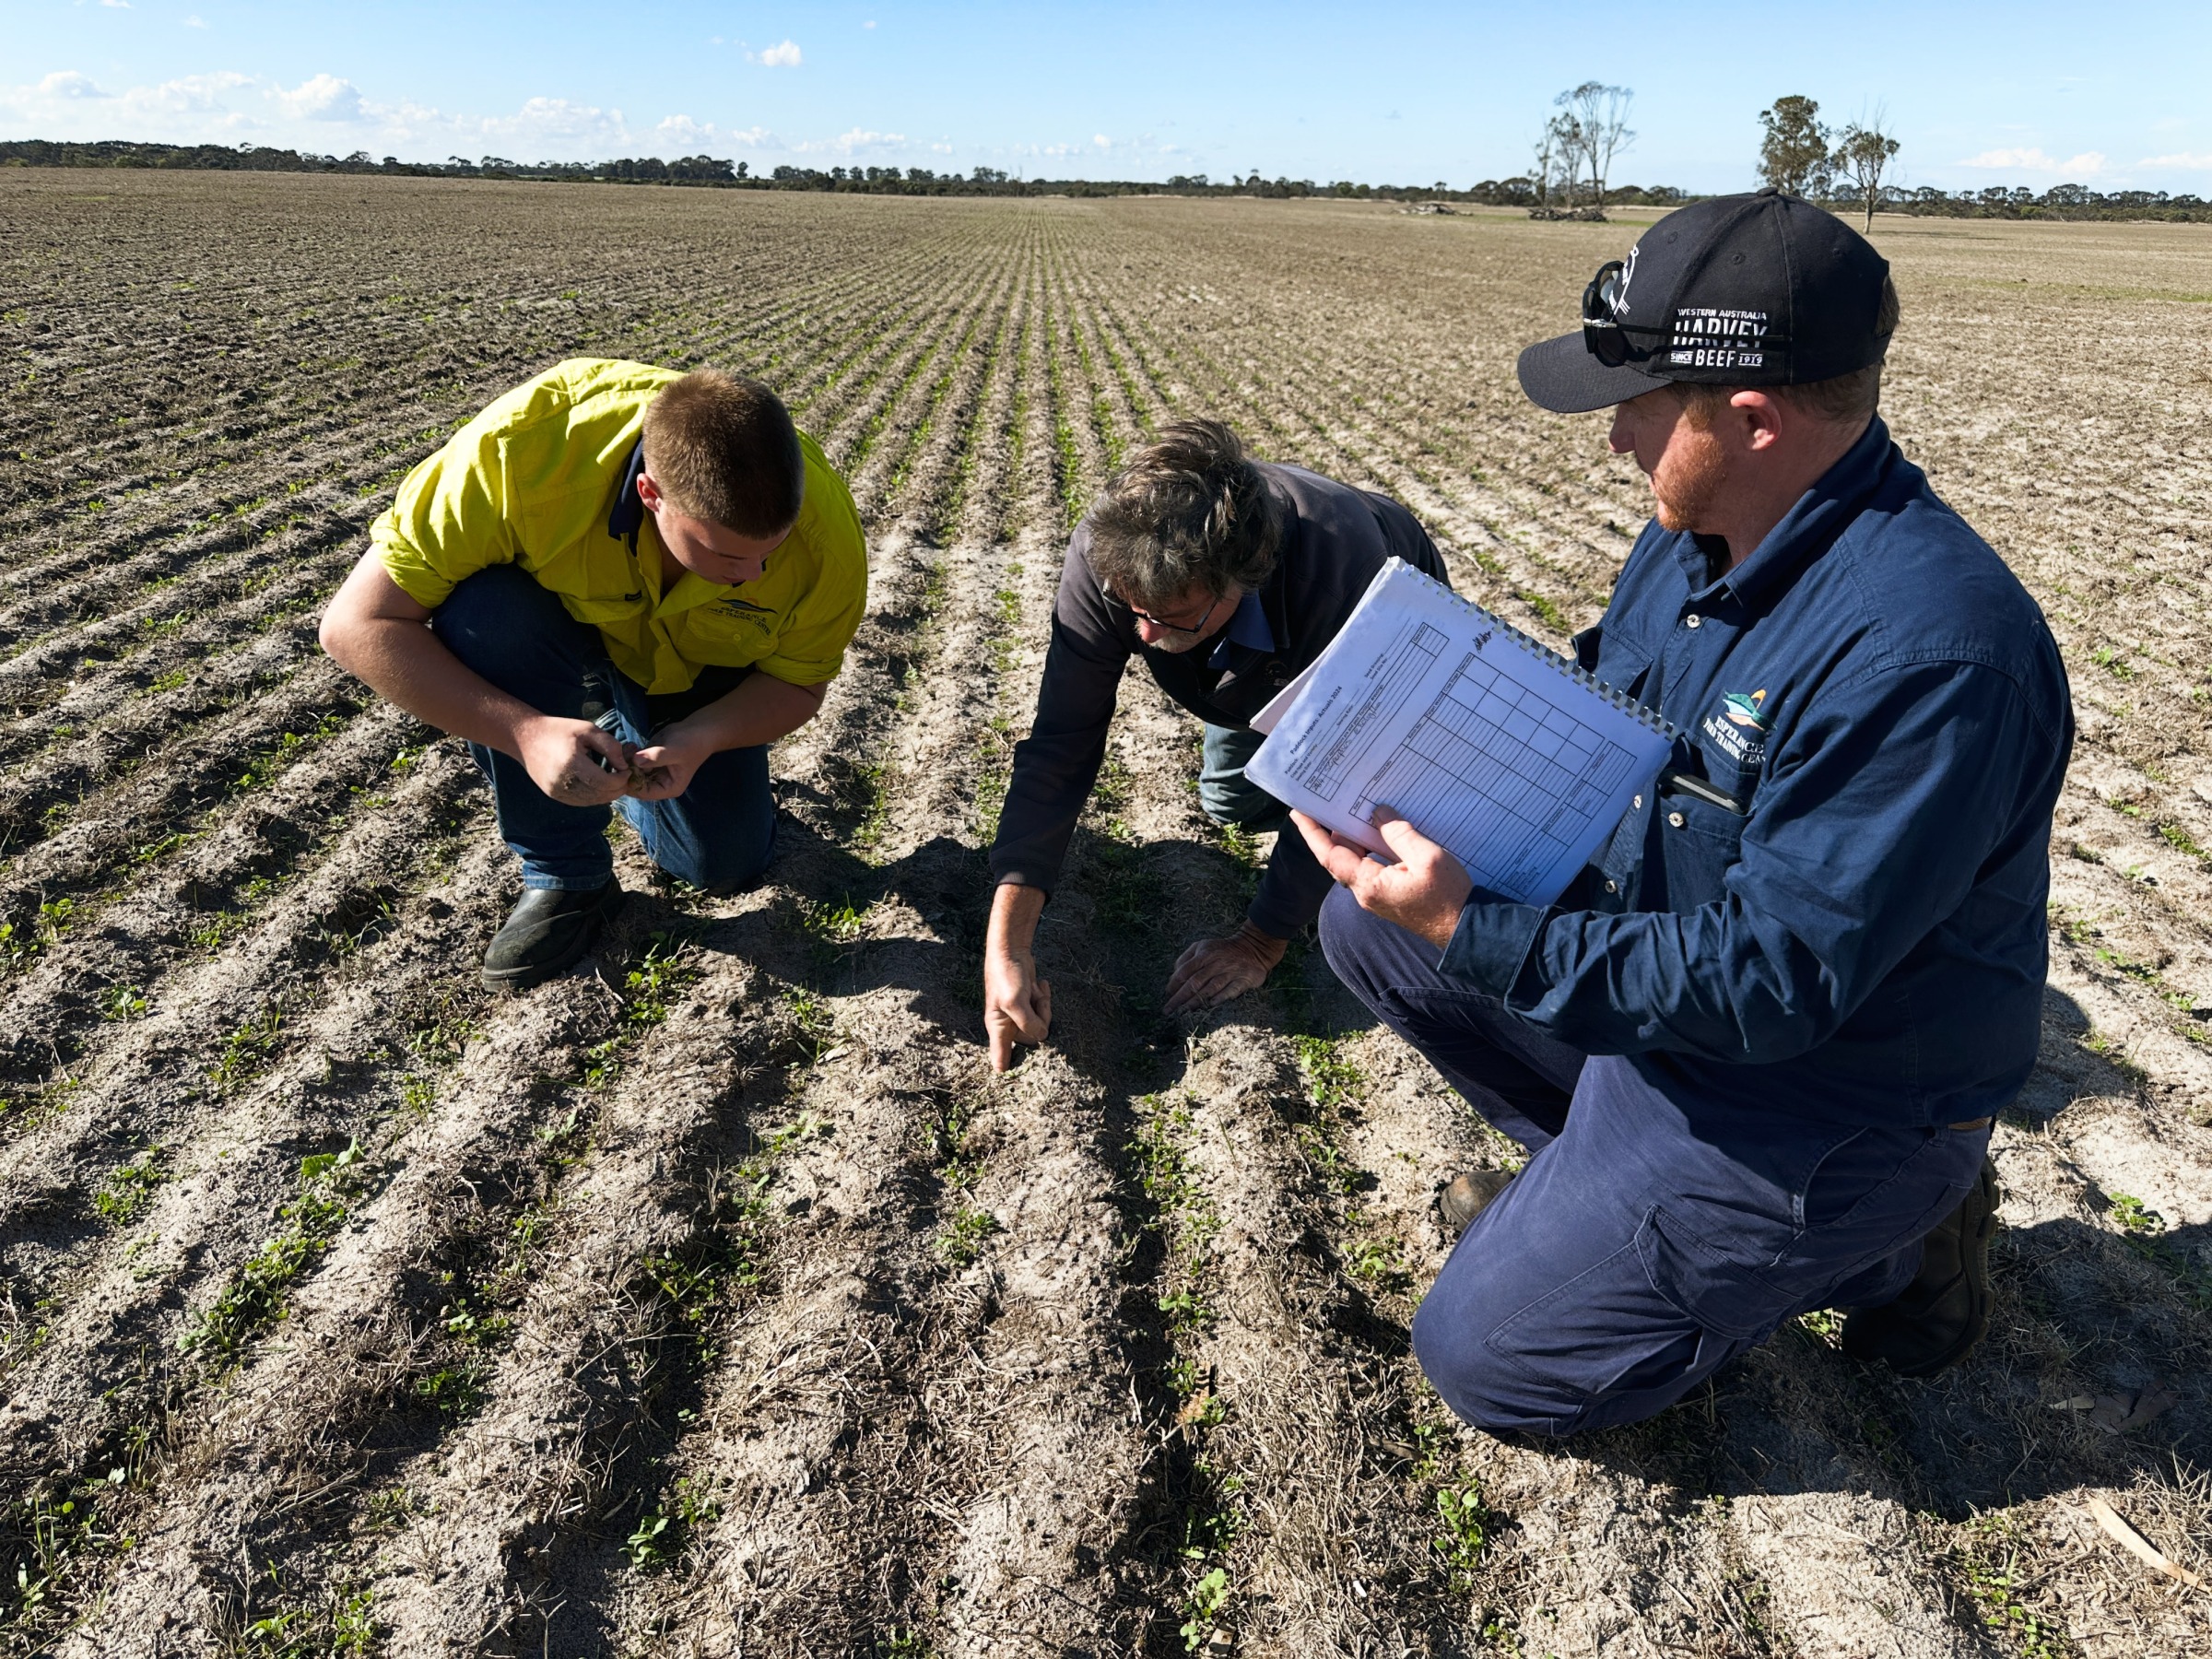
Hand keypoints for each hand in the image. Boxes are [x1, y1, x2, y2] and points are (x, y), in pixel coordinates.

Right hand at [517, 715, 634, 806]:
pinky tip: (600, 785)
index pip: (604, 782)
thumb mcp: (588, 729)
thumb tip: (623, 765)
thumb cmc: (559, 730)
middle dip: (617, 788)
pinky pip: (580, 802)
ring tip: (614, 780)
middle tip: (625, 777)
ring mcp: (556, 791)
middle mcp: (563, 782)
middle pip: (600, 795)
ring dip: (607, 794)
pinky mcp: (553, 795)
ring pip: (591, 802)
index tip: (627, 770)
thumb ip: (610, 746)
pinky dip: (594, 797)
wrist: (525, 738)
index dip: (620, 780)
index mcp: (571, 763)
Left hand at [625, 723, 712, 801]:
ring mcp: (652, 772)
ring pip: (631, 772)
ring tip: (632, 747)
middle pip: (634, 784)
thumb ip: (656, 757)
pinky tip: (633, 744)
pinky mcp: (648, 761)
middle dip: (628, 769)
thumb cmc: (690, 743)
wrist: (697, 730)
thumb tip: (636, 761)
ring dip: (626, 760)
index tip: (627, 765)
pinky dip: (628, 754)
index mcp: (668, 788)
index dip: (631, 781)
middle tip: (628, 752)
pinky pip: (632, 762)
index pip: (642, 792)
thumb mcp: (675, 750)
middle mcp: (659, 783)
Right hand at [984, 943, 1052, 1071]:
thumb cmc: (1006, 976)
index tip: (1010, 1081)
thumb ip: (1029, 1023)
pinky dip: (1045, 997)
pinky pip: (1044, 1010)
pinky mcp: (1030, 1005)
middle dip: (1040, 1019)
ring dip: (1043, 1005)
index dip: (1007, 1069)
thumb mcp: (1015, 1001)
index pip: (1000, 1059)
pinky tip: (1039, 984)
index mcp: (998, 1028)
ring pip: (1041, 1024)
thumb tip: (1042, 1037)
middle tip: (1034, 1001)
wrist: (1011, 951)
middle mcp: (1008, 1025)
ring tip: (1034, 990)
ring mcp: (1020, 1015)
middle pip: (1033, 1039)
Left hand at [1163, 923, 1286, 1014]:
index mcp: (1204, 954)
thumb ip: (1186, 958)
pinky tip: (1211, 1005)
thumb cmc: (1221, 950)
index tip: (1167, 995)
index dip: (1174, 984)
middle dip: (1180, 997)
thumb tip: (1174, 975)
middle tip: (1169, 1010)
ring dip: (1196, 1001)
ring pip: (1210, 988)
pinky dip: (1221, 997)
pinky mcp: (1243, 979)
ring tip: (1184, 1012)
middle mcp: (1216, 963)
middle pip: (1194, 982)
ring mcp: (1230, 971)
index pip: (1185, 971)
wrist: (1252, 948)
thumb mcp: (1202, 946)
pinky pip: (1231, 989)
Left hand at [1292, 806, 1471, 950]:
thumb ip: (1399, 834)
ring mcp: (1376, 896)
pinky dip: (1369, 848)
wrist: (1464, 928)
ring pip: (1356, 862)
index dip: (1313, 833)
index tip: (1299, 813)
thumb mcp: (1428, 858)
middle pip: (1340, 857)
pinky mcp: (1388, 896)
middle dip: (1333, 830)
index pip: (1331, 856)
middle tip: (1331, 802)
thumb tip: (1377, 813)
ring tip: (1355, 810)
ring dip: (1354, 838)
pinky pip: (1370, 868)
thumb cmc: (1448, 896)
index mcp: (1370, 884)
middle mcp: (1366, 893)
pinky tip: (1379, 832)